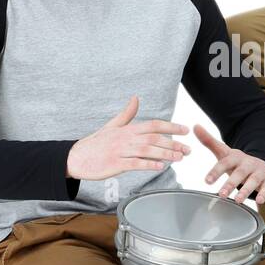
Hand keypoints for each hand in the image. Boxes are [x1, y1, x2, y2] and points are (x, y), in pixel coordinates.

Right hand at [66, 94, 190, 180]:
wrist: (76, 158)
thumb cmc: (96, 143)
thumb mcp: (111, 126)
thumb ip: (126, 114)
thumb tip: (135, 98)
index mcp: (127, 129)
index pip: (153, 125)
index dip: (171, 126)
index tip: (186, 130)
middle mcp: (126, 138)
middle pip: (154, 138)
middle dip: (173, 143)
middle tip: (188, 149)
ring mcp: (120, 151)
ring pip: (147, 150)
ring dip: (165, 154)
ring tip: (179, 158)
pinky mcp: (115, 164)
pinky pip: (134, 163)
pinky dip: (148, 164)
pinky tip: (160, 167)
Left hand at [193, 123, 264, 204]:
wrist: (262, 166)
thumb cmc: (238, 163)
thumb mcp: (224, 153)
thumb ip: (209, 141)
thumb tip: (195, 126)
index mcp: (236, 157)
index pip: (225, 163)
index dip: (216, 171)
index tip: (207, 181)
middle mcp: (248, 163)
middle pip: (239, 173)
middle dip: (230, 183)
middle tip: (221, 194)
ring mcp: (259, 172)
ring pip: (253, 181)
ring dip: (245, 191)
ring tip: (237, 200)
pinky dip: (263, 194)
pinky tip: (259, 202)